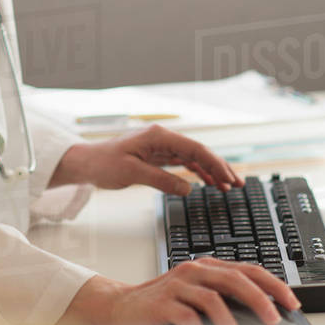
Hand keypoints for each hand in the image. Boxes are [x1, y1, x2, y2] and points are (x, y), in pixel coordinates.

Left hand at [47, 125, 241, 195]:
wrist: (86, 162)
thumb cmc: (104, 164)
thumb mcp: (132, 173)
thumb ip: (161, 180)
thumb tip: (188, 188)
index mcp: (158, 136)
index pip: (195, 149)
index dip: (215, 163)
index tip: (228, 178)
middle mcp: (163, 138)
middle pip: (199, 151)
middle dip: (220, 167)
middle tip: (237, 184)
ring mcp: (161, 147)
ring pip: (194, 158)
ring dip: (211, 171)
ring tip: (228, 186)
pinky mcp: (157, 156)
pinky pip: (183, 163)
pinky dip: (198, 173)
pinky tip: (208, 183)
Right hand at [56, 259, 300, 324]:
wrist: (120, 308)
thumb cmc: (163, 307)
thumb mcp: (197, 299)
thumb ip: (223, 301)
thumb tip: (263, 319)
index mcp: (207, 267)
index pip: (248, 270)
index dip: (273, 285)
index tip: (293, 303)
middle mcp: (194, 271)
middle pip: (234, 279)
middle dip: (260, 299)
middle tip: (275, 320)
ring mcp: (177, 286)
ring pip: (213, 298)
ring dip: (231, 323)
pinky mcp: (161, 305)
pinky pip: (185, 317)